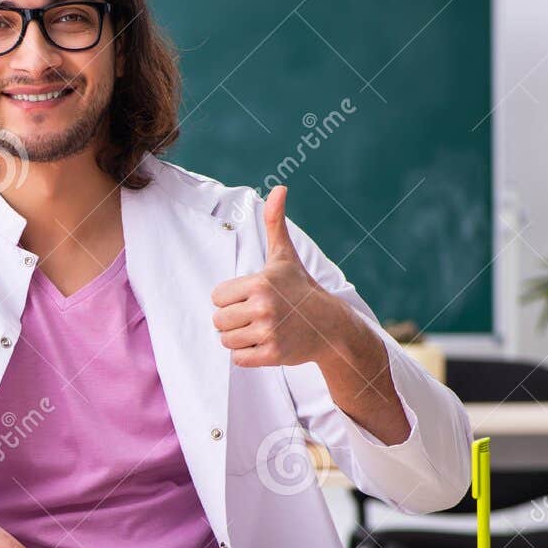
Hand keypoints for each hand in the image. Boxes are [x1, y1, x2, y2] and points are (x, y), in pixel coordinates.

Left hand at [210, 185, 353, 368]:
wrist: (330, 326)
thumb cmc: (300, 289)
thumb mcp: (285, 256)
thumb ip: (274, 223)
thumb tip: (279, 187)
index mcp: (260, 282)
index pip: (216, 297)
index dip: (231, 298)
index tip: (253, 297)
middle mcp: (264, 306)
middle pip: (218, 320)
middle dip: (233, 320)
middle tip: (257, 315)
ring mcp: (269, 332)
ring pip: (226, 341)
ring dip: (239, 338)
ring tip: (261, 329)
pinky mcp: (273, 354)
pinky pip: (238, 359)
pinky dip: (247, 355)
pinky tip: (266, 344)